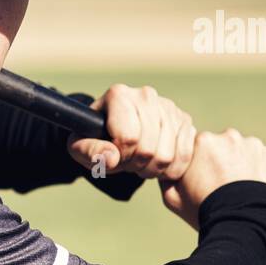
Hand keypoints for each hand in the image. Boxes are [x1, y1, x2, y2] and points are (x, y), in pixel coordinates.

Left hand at [67, 83, 196, 180]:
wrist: (113, 133)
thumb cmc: (94, 138)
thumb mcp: (80, 147)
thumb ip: (91, 152)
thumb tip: (112, 158)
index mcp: (118, 95)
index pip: (128, 137)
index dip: (120, 155)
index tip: (114, 154)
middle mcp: (146, 95)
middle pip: (148, 148)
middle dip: (135, 165)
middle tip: (127, 162)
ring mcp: (168, 106)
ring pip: (167, 155)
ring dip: (152, 169)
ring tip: (139, 163)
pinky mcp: (184, 119)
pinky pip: (184, 155)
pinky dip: (170, 169)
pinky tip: (156, 164)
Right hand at [160, 128, 265, 229]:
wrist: (245, 225)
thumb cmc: (205, 211)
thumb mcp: (172, 198)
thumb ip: (167, 175)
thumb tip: (167, 168)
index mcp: (202, 142)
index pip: (195, 146)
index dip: (196, 164)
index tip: (200, 180)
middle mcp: (228, 136)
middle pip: (220, 146)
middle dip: (219, 161)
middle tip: (220, 186)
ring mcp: (253, 145)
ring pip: (242, 152)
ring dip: (239, 165)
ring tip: (238, 190)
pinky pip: (262, 160)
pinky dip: (258, 171)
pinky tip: (253, 190)